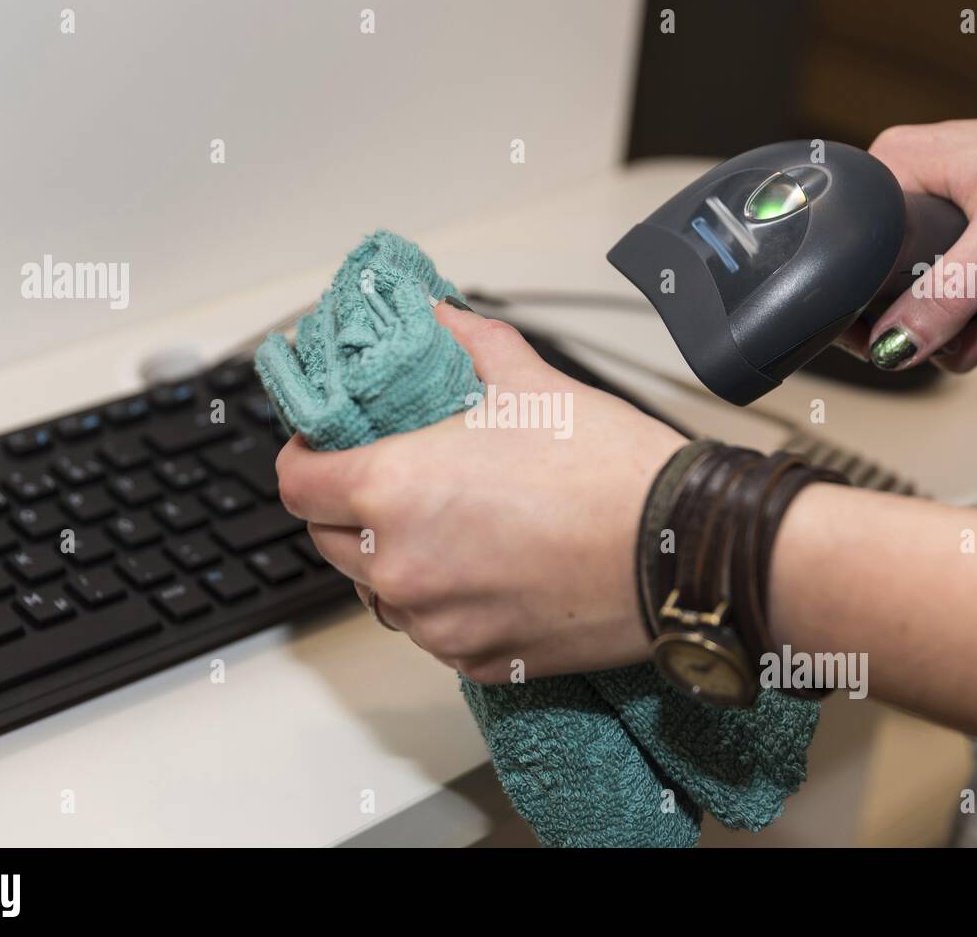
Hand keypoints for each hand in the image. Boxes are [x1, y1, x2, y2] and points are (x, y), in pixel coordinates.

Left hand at [274, 304, 687, 682]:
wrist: (680, 546)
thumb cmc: (608, 469)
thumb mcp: (528, 379)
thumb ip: (462, 341)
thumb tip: (433, 317)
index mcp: (393, 490)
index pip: (295, 484)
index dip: (306, 457)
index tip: (331, 446)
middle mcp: (401, 566)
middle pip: (327, 539)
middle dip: (350, 506)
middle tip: (399, 478)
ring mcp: (436, 621)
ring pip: (379, 589)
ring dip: (395, 558)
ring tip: (452, 525)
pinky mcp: (475, 659)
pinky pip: (431, 629)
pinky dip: (444, 602)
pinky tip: (490, 568)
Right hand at [836, 98, 976, 371]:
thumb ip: (944, 296)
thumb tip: (891, 347)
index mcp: (899, 168)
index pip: (849, 255)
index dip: (866, 308)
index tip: (901, 340)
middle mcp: (917, 193)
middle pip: (885, 291)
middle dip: (929, 330)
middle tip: (976, 333)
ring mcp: (950, 225)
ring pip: (922, 308)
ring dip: (963, 336)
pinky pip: (956, 305)